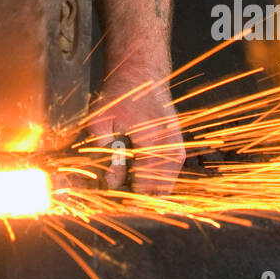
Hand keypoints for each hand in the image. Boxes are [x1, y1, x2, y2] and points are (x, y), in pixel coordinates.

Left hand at [88, 70, 184, 195]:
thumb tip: (110, 182)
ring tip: (128, 183)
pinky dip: (155, 179)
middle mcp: (171, 146)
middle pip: (160, 190)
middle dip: (140, 198)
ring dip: (148, 189)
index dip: (130, 200)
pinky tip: (138, 172)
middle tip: (121, 197)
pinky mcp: (178, 145)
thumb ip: (104, 153)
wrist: (142, 74)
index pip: (145, 185)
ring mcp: (178, 146)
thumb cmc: (119, 95)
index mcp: (152, 140)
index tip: (117, 204)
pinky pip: (170, 173)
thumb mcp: (100, 120)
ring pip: (167, 184)